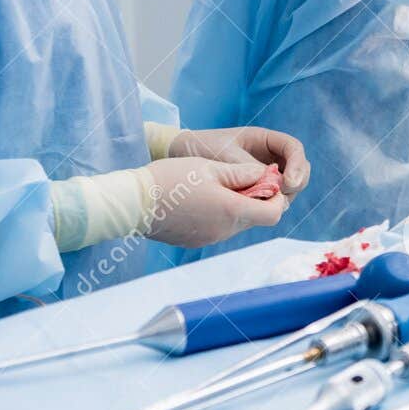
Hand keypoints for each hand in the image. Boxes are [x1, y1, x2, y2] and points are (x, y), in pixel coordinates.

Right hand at [139, 157, 287, 247]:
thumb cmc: (169, 180)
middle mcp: (224, 231)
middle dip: (257, 200)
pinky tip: (204, 200)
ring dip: (237, 208)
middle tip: (244, 179)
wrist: (132, 203)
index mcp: (231, 211)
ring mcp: (210, 239)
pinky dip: (221, 216)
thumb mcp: (208, 167)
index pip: (274, 214)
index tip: (268, 182)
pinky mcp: (197, 241)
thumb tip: (265, 174)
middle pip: (256, 219)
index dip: (276, 198)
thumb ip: (241, 172)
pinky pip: (219, 230)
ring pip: (238, 224)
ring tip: (220, 187)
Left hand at [168, 126, 309, 198]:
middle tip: (280, 199)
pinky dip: (268, 204)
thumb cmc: (201, 147)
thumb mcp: (225, 154)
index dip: (298, 165)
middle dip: (295, 183)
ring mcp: (264, 173)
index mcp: (265, 140)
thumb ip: (248, 168)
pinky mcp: (255, 189)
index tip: (288, 183)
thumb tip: (272, 184)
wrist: (179, 156)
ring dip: (282, 197)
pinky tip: (255, 209)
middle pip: (298, 169)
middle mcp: (269, 156)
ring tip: (266, 206)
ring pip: (286, 187)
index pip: (294, 149)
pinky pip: (270, 197)